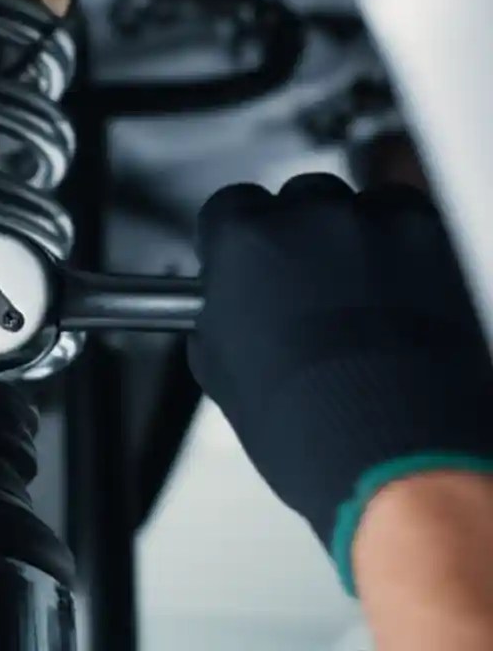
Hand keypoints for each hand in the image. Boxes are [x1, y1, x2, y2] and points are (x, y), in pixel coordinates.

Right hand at [189, 174, 492, 547]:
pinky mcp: (436, 243)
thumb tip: (225, 311)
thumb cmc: (311, 422)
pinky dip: (405, 250)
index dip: (232, 238)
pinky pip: (414, 224)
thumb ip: (217, 318)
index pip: (228, 206)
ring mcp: (379, 225)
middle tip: (301, 288)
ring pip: (360, 206)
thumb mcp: (222, 372)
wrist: (398, 454)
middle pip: (297, 199)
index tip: (241, 261)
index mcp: (246, 242)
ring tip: (357, 297)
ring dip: (353, 239)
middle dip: (297, 237)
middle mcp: (312, 219)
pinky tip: (396, 298)